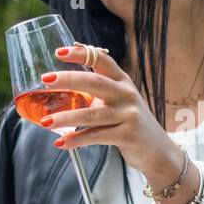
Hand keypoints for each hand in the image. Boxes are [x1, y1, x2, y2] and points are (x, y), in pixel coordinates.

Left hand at [35, 43, 178, 176]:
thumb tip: (61, 87)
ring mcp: (129, 115)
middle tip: (45, 79)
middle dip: (68, 80)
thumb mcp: (120, 102)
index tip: (59, 52)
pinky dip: (76, 140)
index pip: (101, 60)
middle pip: (94, 82)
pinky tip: (61, 142)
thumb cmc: (131, 123)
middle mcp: (127, 95)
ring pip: (91, 114)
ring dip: (66, 117)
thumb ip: (98, 93)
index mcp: (122, 81)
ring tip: (46, 121)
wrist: (157, 150)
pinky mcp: (128, 135)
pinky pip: (96, 136)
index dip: (80, 54)